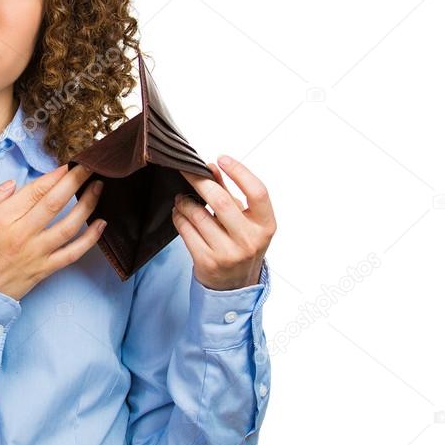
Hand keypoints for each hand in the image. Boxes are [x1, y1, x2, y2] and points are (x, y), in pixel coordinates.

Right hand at [0, 163, 105, 300]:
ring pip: (69, 226)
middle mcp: (21, 235)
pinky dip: (90, 239)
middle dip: (76, 181)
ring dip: (87, 204)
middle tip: (91, 166)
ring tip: (99, 188)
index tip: (68, 164)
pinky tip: (101, 224)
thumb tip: (12, 184)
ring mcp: (36, 254)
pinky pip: (72, 254)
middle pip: (55, 203)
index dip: (54, 176)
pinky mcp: (44, 270)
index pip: (34, 191)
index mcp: (0, 220)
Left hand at [172, 155, 275, 291]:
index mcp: (265, 225)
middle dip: (199, 181)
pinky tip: (179, 213)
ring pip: (198, 215)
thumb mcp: (245, 220)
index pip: (258, 192)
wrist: (236, 285)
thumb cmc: (241, 245)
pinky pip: (186, 230)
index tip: (221, 158)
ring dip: (184, 201)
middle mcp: (250, 240)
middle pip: (221, 201)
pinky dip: (178, 216)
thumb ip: (230, 193)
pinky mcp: (207, 262)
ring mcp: (228, 253)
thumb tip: (211, 167)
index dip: (240, 172)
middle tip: (186, 170)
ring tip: (182, 197)